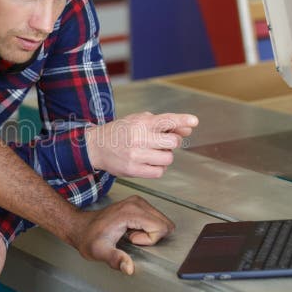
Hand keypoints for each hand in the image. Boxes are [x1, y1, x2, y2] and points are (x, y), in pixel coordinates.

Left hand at [68, 195, 174, 274]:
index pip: (160, 228)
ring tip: (130, 235)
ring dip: (149, 233)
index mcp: (131, 211)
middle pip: (164, 223)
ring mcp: (138, 202)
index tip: (131, 240)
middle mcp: (137, 203)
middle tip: (131, 238)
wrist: (81, 227)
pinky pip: (155, 220)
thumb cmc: (89, 238)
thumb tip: (129, 268)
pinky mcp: (138, 204)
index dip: (149, 240)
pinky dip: (147, 228)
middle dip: (152, 236)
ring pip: (161, 222)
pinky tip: (131, 231)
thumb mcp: (100, 252)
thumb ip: (115, 259)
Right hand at [84, 112, 198, 177]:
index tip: (194, 121)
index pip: (167, 120)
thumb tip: (187, 130)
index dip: (182, 120)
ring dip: (165, 156)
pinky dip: (158, 168)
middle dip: (172, 142)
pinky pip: (159, 172)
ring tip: (154, 153)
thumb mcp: (140, 120)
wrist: (97, 146)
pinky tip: (150, 162)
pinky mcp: (133, 170)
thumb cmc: (121, 132)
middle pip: (173, 142)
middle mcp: (139, 138)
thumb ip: (164, 124)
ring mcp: (136, 155)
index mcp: (141, 123)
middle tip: (163, 142)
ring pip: (168, 159)